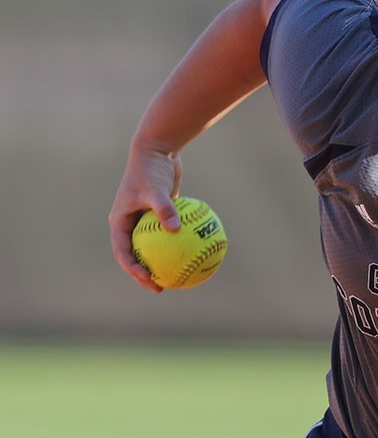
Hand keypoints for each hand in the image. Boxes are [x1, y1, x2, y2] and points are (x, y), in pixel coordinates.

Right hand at [108, 144, 183, 291]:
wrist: (156, 151)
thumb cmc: (150, 169)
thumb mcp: (155, 189)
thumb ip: (164, 209)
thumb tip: (175, 229)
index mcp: (120, 222)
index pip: (123, 253)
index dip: (134, 270)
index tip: (149, 280)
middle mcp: (130, 223)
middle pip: (136, 256)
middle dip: (146, 274)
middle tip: (163, 286)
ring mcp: (144, 220)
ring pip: (153, 247)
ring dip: (164, 262)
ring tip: (179, 276)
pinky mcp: (160, 214)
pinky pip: (169, 234)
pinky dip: (179, 244)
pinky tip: (196, 253)